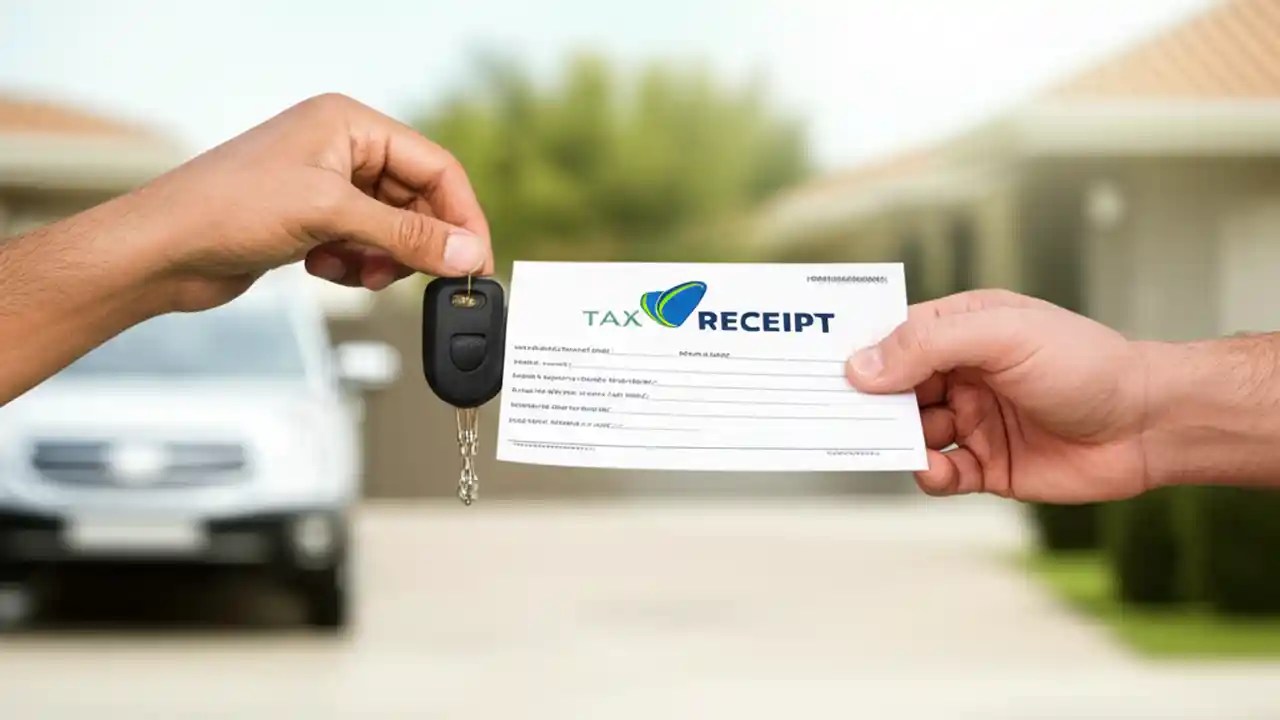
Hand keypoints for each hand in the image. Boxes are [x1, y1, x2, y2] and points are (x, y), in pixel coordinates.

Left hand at [129, 93, 491, 311]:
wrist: (162, 249)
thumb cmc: (227, 208)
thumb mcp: (331, 217)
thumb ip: (407, 235)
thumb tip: (466, 252)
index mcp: (350, 123)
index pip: (435, 166)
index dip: (461, 215)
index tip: (476, 260)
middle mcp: (341, 148)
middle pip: (416, 200)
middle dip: (417, 242)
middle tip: (424, 277)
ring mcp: (325, 186)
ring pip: (391, 228)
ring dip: (384, 258)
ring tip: (359, 272)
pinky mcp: (311, 220)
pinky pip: (362, 245)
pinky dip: (355, 265)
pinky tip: (326, 270)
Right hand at [845, 290, 1149, 501]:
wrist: (1149, 424)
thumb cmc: (1085, 363)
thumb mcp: (1002, 336)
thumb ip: (928, 345)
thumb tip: (860, 367)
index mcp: (961, 331)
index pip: (892, 337)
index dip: (857, 351)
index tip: (819, 367)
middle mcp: (959, 375)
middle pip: (891, 390)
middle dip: (867, 403)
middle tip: (836, 415)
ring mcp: (971, 421)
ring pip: (909, 433)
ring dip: (898, 440)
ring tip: (904, 443)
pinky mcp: (986, 466)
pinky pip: (938, 473)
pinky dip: (928, 475)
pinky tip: (938, 470)